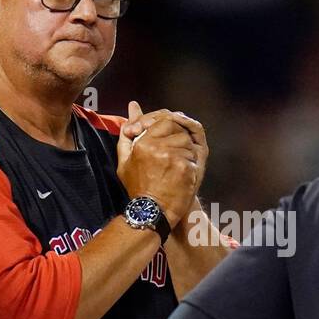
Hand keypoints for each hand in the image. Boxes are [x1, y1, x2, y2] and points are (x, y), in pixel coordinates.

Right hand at [116, 101, 204, 227]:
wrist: (151, 212)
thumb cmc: (137, 187)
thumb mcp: (125, 160)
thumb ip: (128, 132)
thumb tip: (133, 106)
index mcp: (143, 143)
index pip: (164, 120)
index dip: (167, 128)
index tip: (165, 141)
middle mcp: (158, 147)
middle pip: (178, 129)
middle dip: (177, 139)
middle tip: (172, 155)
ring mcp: (174, 157)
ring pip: (188, 143)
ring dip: (185, 152)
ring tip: (175, 168)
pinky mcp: (186, 168)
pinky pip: (193, 157)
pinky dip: (190, 165)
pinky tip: (181, 176)